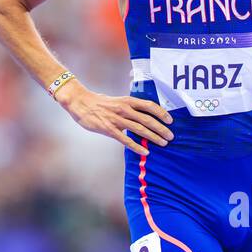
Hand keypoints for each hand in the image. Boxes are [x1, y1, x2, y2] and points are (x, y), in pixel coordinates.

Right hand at [54, 81, 172, 156]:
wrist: (80, 102)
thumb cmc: (99, 102)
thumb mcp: (117, 100)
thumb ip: (129, 106)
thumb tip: (143, 113)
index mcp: (127, 101)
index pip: (149, 106)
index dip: (161, 113)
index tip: (170, 120)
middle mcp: (124, 109)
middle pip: (148, 119)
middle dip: (161, 128)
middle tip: (171, 136)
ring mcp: (117, 119)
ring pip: (139, 129)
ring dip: (153, 137)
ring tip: (163, 143)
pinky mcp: (109, 129)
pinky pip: (126, 140)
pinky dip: (137, 146)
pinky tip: (145, 152)